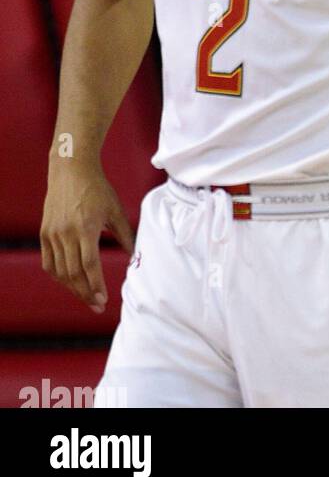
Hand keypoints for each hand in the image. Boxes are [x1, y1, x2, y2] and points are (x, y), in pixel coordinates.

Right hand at [41, 162, 134, 312]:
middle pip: (74, 273)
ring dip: (73, 288)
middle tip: (97, 306)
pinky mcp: (45, 233)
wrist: (71, 170)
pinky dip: (58, 276)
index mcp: (86, 227)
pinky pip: (49, 262)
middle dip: (86, 293)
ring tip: (86, 297)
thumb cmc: (98, 189)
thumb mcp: (116, 210)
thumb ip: (125, 234)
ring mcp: (53, 233)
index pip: (89, 265)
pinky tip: (69, 282)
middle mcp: (66, 233)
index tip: (103, 300)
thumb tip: (135, 256)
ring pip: (60, 271)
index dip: (96, 285)